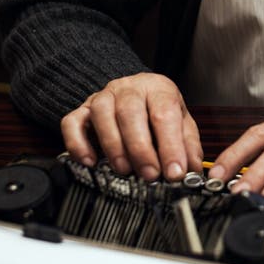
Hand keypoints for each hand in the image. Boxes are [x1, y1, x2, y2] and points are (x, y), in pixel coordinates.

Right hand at [60, 72, 202, 180]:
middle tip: (150, 175)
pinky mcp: (82, 110)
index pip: (164, 112)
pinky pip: (72, 123)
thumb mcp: (181, 124)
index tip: (174, 172)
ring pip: (102, 114)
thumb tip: (190, 170)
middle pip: (130, 111)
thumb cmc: (159, 112)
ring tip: (125, 170)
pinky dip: (78, 143)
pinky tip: (90, 162)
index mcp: (158, 88)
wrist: (135, 95)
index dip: (170, 145)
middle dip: (141, 148)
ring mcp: (103, 97)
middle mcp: (129, 88)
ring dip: (113, 146)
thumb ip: (187, 145)